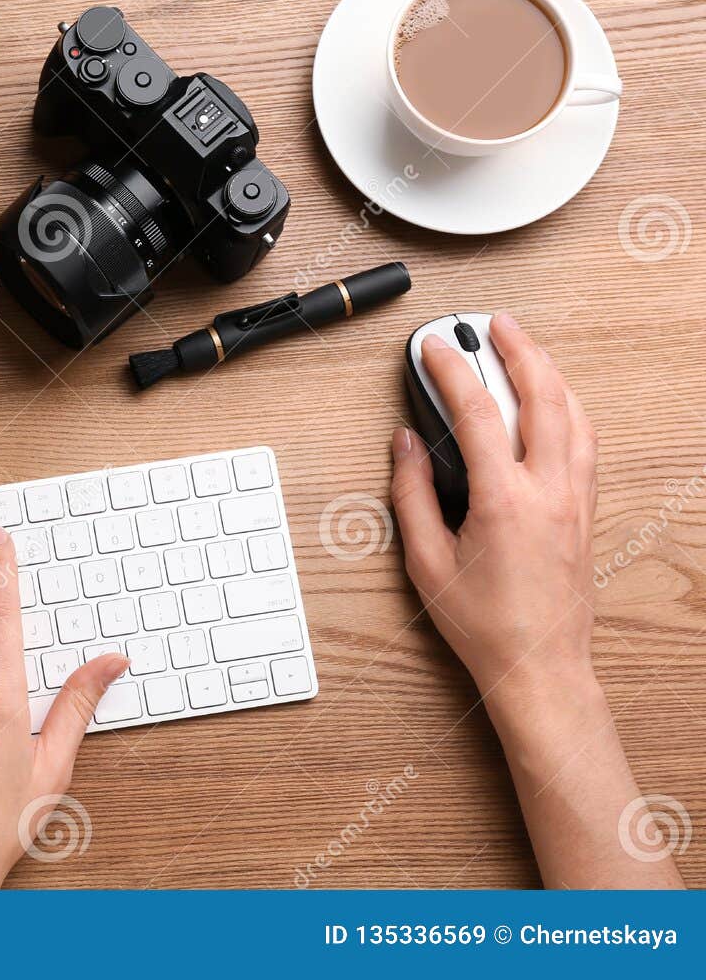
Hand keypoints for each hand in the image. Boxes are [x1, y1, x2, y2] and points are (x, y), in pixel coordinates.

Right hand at [390, 314, 683, 887]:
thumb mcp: (426, 561)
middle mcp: (549, 492)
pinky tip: (552, 402)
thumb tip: (407, 444)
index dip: (450, 370)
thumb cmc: (483, 624)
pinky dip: (566, 408)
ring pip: (573, 415)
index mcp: (504, 501)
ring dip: (549, 374)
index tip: (432, 347)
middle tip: (493, 324)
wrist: (540, 666)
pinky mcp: (585, 511)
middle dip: (517, 351)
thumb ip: (413, 494)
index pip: (476, 413)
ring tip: (525, 350)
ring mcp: (574, 500)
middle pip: (542, 397)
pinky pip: (583, 442)